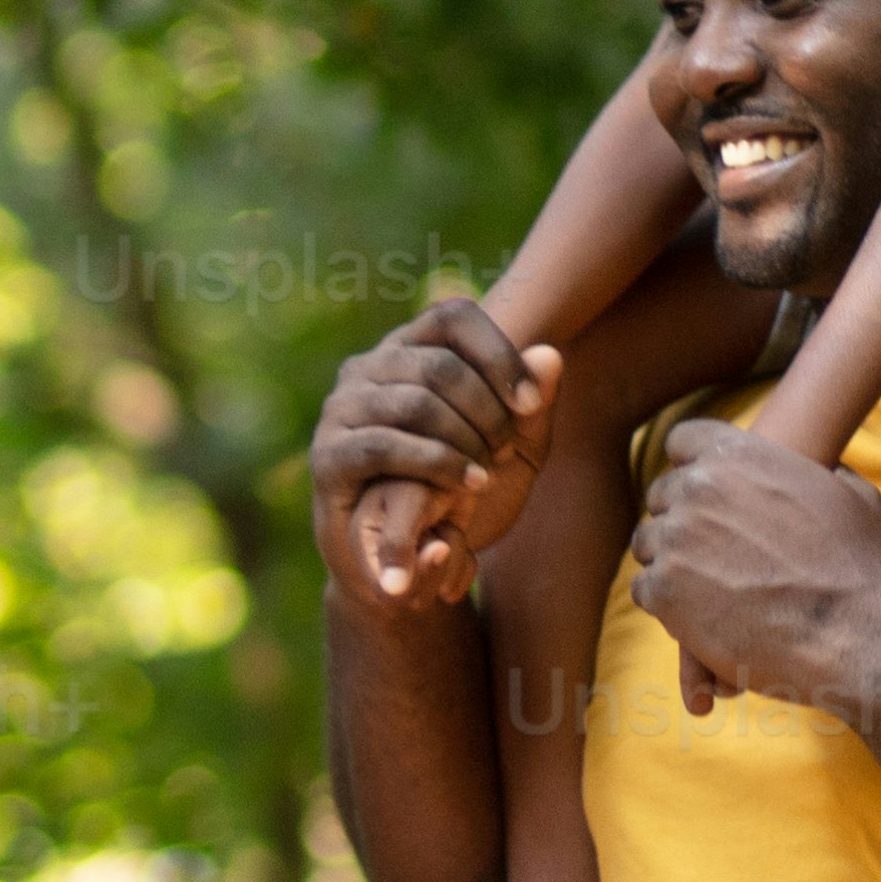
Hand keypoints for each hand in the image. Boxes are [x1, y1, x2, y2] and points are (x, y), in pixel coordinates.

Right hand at [313, 293, 548, 613]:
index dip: (499, 354)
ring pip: (415, 402)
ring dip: (465, 439)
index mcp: (407, 349)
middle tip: (509, 449)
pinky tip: (469, 485)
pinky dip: (436, 464)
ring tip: (489, 473)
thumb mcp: (506, 446)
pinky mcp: (329, 456)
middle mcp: (367, 368)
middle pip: (440, 365)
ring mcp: (341, 409)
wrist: (401, 564)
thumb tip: (551, 354)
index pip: (453, 317)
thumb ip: (529, 404)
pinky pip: (384, 445)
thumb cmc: (454, 489)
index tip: (533, 404)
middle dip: (488, 410)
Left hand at [630, 418, 880, 730]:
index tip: (703, 490)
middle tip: (708, 549)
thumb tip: (825, 466)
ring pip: (648, 542)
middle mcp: (697, 488)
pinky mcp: (664, 591)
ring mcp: (675, 540)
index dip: (692, 465)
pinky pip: (645, 587)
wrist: (852, 632)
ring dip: (669, 559)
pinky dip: (666, 601)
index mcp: (737, 454)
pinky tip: (696, 612)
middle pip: (662, 494)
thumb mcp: (853, 495)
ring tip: (704, 584)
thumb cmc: (860, 565)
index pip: (683, 441)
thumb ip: (822, 472)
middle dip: (681, 517)